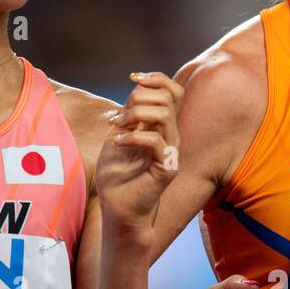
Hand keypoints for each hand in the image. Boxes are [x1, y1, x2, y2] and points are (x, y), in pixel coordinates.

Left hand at [96, 71, 180, 232]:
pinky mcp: (167, 168)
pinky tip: (116, 144)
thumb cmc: (117, 178)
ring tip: (117, 129)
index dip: (156, 78)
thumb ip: (129, 115)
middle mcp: (171, 137)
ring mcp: (171, 152)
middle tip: (118, 119)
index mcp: (162, 127)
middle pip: (168, 97)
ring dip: (135, 115)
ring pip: (164, 114)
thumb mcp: (118, 137)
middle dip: (138, 99)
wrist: (118, 210)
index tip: (133, 78)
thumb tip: (135, 90)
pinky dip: (131, 137)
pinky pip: (155, 140)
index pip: (172, 91)